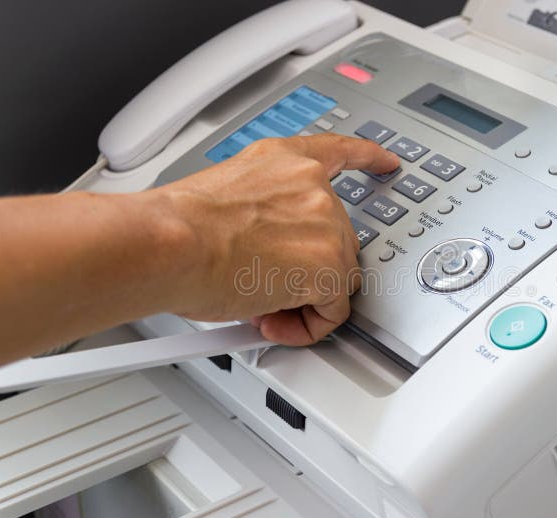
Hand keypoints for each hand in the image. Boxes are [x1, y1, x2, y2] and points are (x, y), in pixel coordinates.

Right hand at [153, 134, 398, 344]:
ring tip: (258, 306)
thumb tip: (265, 254)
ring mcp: (326, 226)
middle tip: (265, 288)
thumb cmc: (180, 227)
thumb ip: (264, 217)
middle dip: (306, 272)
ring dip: (303, 301)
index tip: (385, 161)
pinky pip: (334, 311)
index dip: (367, 158)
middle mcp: (312, 188)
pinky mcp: (329, 267)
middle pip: (336, 240)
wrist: (170, 244)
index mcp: (285, 163)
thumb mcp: (229, 200)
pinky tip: (272, 321)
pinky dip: (308, 326)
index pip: (339, 152)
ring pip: (335, 279)